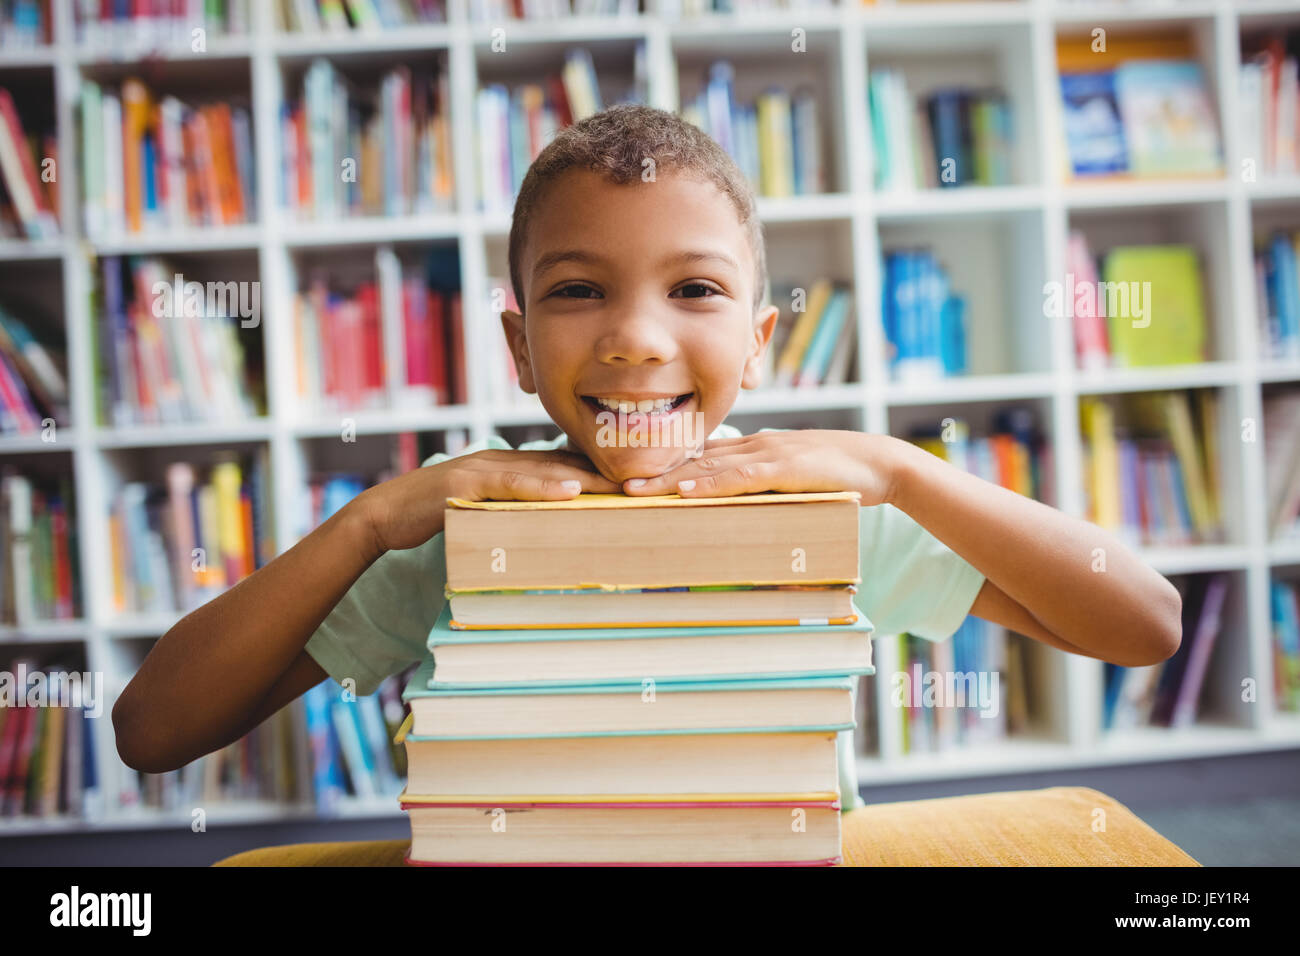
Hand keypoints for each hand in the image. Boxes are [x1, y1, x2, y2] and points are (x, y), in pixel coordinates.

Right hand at [358, 448, 622, 553]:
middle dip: (609, 473)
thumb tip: (554, 536)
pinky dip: (541, 487)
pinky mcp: (465, 484)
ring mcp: (485, 470)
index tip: (644, 484)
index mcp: (513, 471)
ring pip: (546, 471)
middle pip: (567, 465)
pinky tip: (570, 493)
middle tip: (652, 482)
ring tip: (626, 487)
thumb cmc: (435, 520)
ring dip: (588, 479)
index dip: (606, 475)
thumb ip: (519, 518)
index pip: (568, 469)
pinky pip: (510, 485)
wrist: (383, 518)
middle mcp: (504, 463)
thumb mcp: (488, 518)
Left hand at [620, 429, 904, 505]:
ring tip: (635, 491)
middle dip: (652, 472)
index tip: (627, 477)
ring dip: (669, 479)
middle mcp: (751, 446)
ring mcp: (766, 454)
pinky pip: (738, 477)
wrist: (879, 463)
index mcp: (750, 449)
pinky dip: (709, 485)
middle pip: (692, 459)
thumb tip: (735, 513)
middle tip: (614, 485)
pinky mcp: (784, 468)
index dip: (661, 465)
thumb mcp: (790, 484)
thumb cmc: (836, 477)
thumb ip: (762, 492)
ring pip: (707, 467)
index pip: (697, 456)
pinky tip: (685, 491)